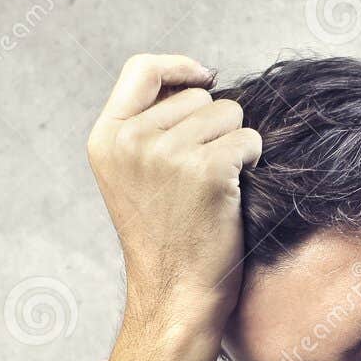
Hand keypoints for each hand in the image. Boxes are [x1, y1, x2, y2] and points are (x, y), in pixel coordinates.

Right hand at [88, 53, 262, 360]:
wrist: (175, 294)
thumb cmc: (166, 238)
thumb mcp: (132, 176)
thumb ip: (148, 127)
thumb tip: (195, 80)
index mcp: (106, 138)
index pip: (141, 69)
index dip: (179, 66)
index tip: (204, 77)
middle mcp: (132, 140)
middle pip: (197, 95)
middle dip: (213, 125)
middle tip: (202, 175)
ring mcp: (167, 154)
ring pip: (228, 113)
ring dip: (234, 144)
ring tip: (216, 185)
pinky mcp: (207, 170)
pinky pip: (248, 139)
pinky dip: (253, 160)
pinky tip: (235, 191)